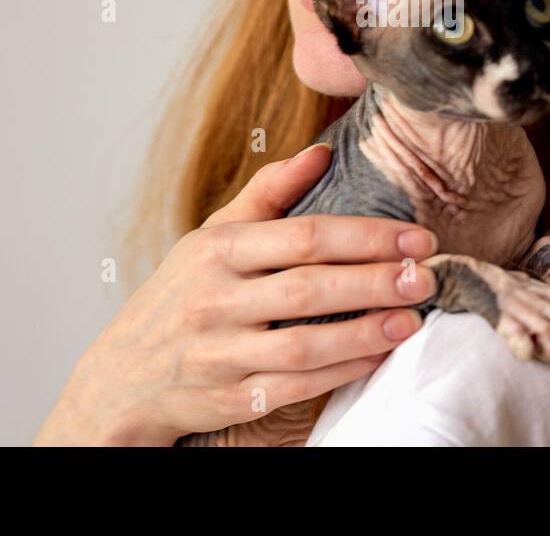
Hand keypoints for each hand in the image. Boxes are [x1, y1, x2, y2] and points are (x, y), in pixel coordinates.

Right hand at [32, 143, 438, 445]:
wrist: (122, 377)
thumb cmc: (181, 295)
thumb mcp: (211, 236)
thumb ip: (267, 193)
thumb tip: (321, 151)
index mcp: (217, 250)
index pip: (303, 235)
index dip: (367, 236)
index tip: (417, 236)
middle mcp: (215, 300)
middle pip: (309, 287)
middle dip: (376, 280)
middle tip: (427, 275)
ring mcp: (221, 353)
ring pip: (304, 343)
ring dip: (365, 331)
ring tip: (413, 319)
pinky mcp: (229, 398)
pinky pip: (295, 385)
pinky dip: (341, 370)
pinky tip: (379, 355)